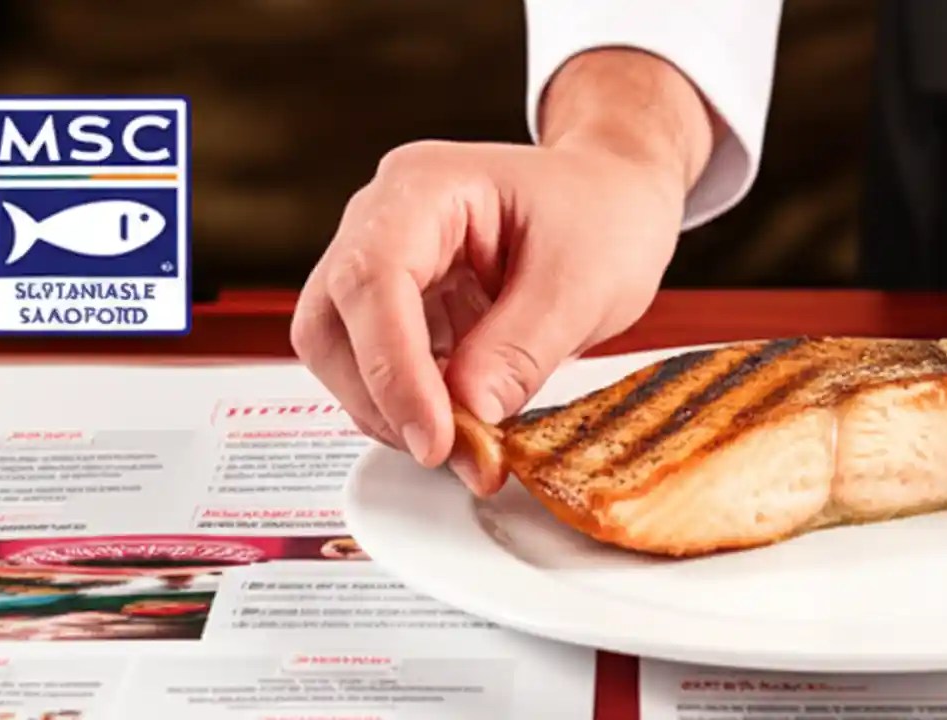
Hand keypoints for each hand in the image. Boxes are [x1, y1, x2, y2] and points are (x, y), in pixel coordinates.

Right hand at [290, 138, 687, 492]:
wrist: (614, 198)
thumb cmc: (602, 213)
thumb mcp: (582, 284)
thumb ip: (522, 349)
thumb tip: (468, 412)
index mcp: (425, 186)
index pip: (373, 278)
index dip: (392, 367)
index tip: (434, 435)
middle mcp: (385, 220)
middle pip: (331, 320)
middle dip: (379, 398)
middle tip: (449, 451)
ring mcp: (385, 264)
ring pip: (339, 352)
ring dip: (390, 410)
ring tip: (467, 444)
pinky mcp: (400, 308)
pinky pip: (376, 367)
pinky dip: (410, 407)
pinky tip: (461, 425)